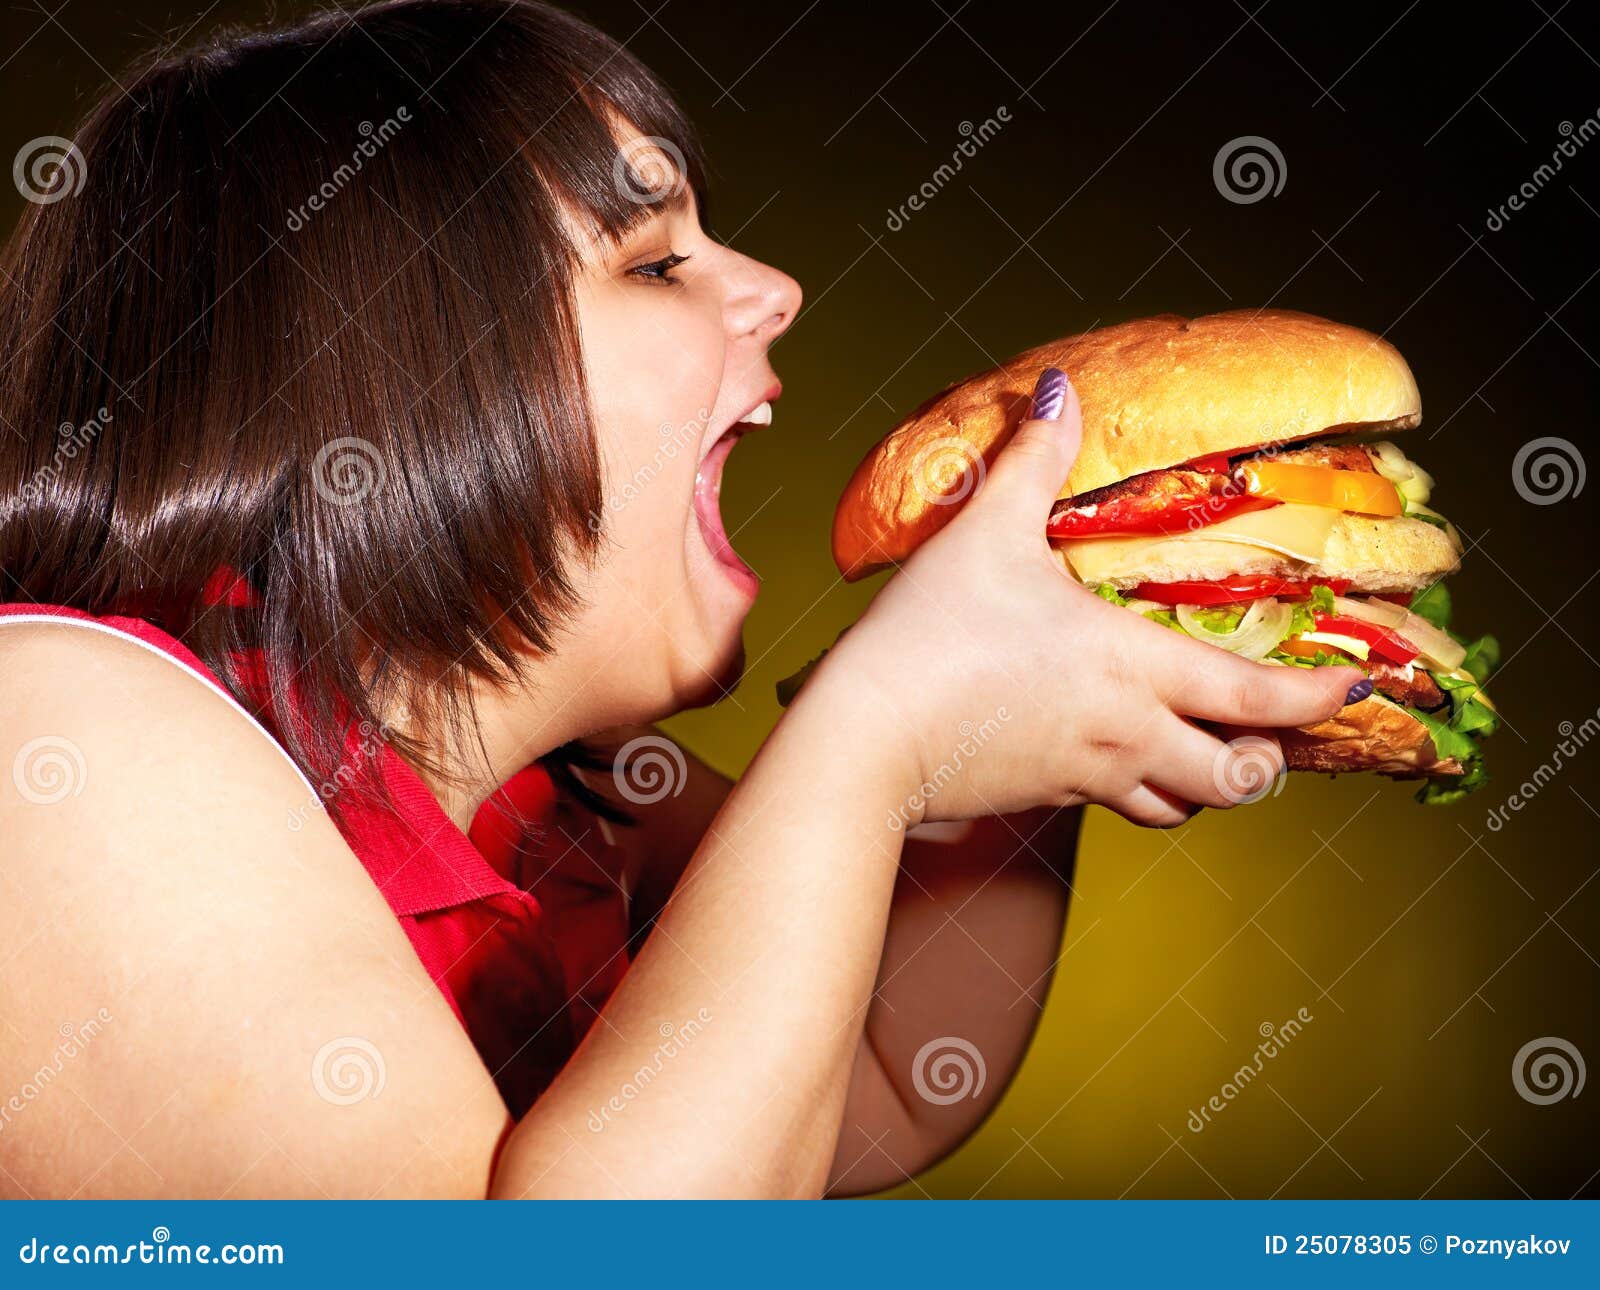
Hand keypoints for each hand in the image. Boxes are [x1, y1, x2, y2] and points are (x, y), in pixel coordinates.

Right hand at [818, 368, 1365, 827]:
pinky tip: (1115, 752)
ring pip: (1181, 808)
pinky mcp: (1044, 798)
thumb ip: (1035, 460)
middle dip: (1268, 760)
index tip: (1350, 685)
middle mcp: (1126, 734)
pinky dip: (1142, 789)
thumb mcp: (986, 533)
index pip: (1257, 699)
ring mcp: (1086, 777)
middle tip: (1271, 730)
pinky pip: (1117, 808)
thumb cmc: (932, 635)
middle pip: (1236, 778)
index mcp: (1132, 669)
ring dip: (1208, 783)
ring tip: (1205, 747)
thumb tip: (1058, 390)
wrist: (865, 739)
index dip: (1315, 697)